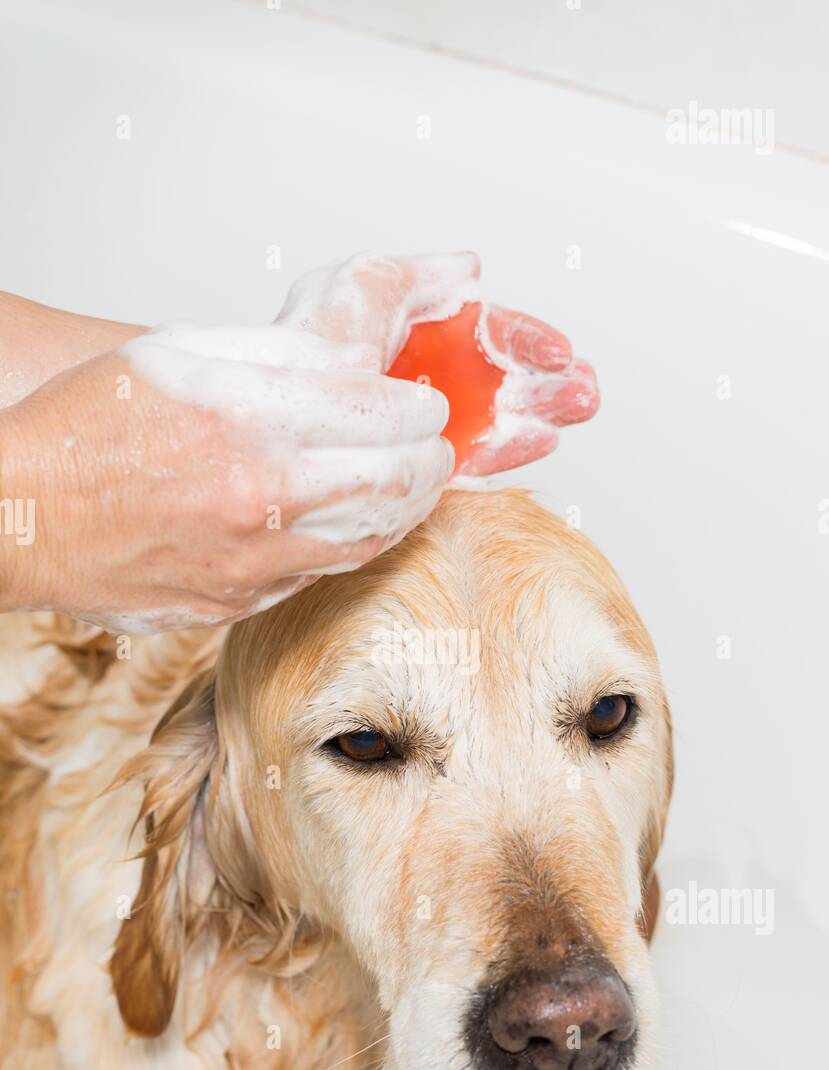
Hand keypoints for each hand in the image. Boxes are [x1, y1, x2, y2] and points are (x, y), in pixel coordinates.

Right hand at [0, 324, 451, 631]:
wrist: (20, 515)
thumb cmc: (82, 431)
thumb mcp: (179, 353)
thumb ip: (279, 357)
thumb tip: (354, 365)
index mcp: (249, 422)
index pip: (383, 414)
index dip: (418, 407)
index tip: (423, 403)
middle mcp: (261, 498)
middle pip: (396, 483)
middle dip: (429, 459)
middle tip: (433, 445)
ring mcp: (252, 561)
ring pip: (371, 539)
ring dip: (404, 509)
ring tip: (407, 483)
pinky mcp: (237, 603)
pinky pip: (321, 573)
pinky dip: (352, 545)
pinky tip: (351, 522)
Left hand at [278, 252, 599, 473]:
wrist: (274, 420)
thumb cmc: (301, 348)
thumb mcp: (358, 289)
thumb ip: (415, 278)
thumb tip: (469, 268)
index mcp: (411, 332)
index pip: (481, 332)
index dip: (523, 340)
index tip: (560, 352)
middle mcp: (420, 376)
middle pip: (498, 377)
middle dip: (545, 381)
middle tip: (583, 392)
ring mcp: (418, 423)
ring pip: (492, 417)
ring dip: (537, 413)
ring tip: (574, 413)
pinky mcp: (413, 464)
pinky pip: (466, 458)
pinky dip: (504, 450)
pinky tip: (536, 442)